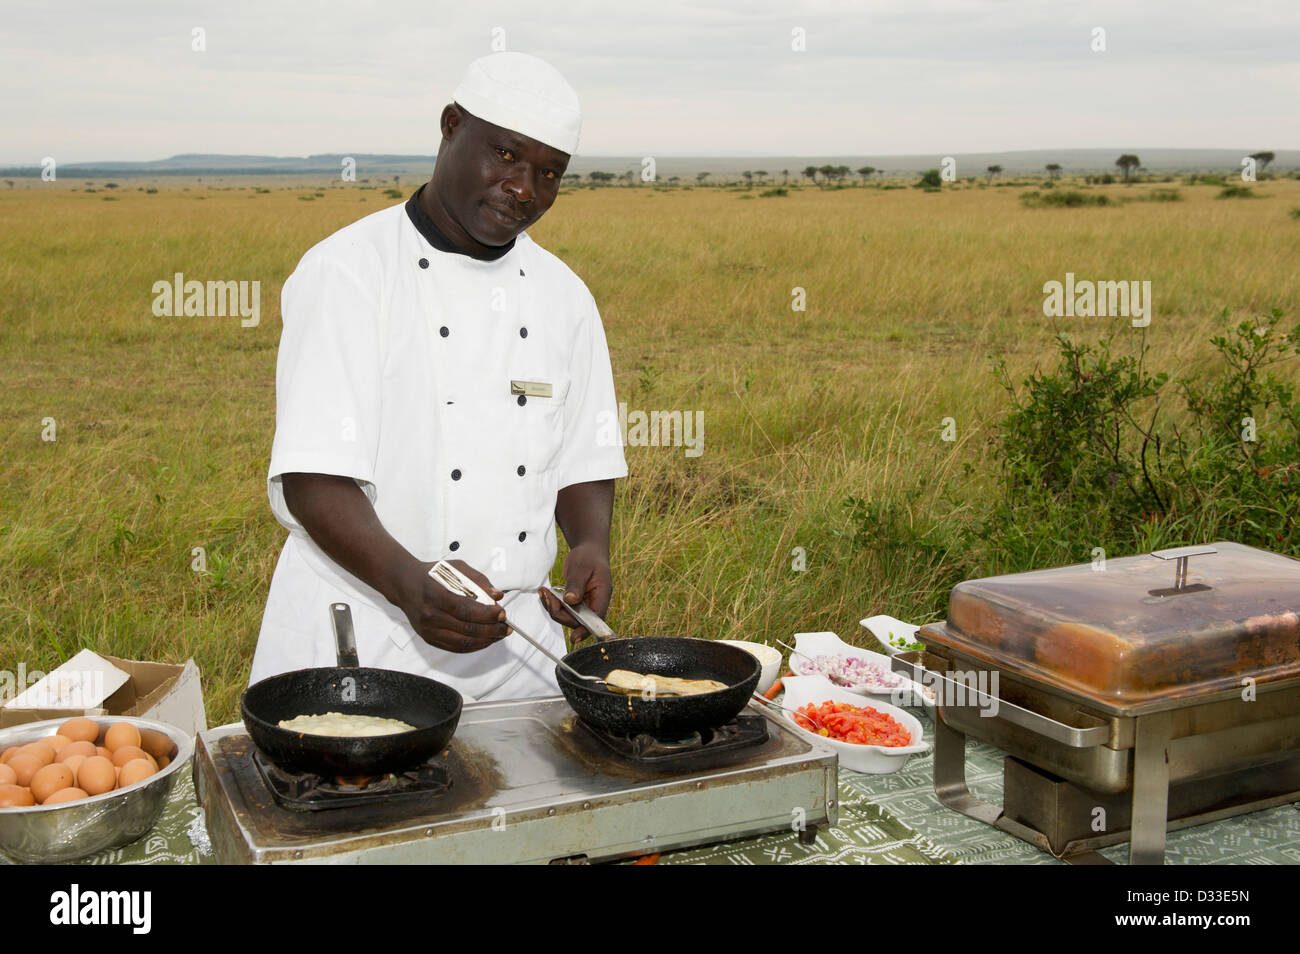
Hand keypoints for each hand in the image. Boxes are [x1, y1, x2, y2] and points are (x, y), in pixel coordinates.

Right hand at [395, 559, 509, 652]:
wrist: (404, 584)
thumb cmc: (431, 574)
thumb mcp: (455, 567)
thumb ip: (478, 580)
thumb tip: (497, 595)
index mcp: (436, 595)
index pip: (466, 610)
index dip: (487, 615)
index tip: (502, 613)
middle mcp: (431, 615)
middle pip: (467, 629)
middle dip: (491, 630)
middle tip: (505, 627)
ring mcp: (429, 630)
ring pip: (463, 642)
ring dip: (486, 641)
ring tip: (499, 635)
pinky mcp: (429, 638)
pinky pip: (455, 647)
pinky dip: (474, 646)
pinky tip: (485, 640)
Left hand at [538, 543, 612, 648]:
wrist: (589, 550)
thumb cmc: (588, 557)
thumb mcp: (581, 568)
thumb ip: (576, 584)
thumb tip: (570, 601)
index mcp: (602, 594)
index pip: (596, 618)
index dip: (585, 629)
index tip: (574, 638)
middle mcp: (595, 603)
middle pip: (578, 620)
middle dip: (560, 612)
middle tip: (547, 595)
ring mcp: (585, 605)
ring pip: (568, 617)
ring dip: (553, 607)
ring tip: (544, 592)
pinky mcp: (576, 604)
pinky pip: (563, 610)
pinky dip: (552, 603)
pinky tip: (545, 592)